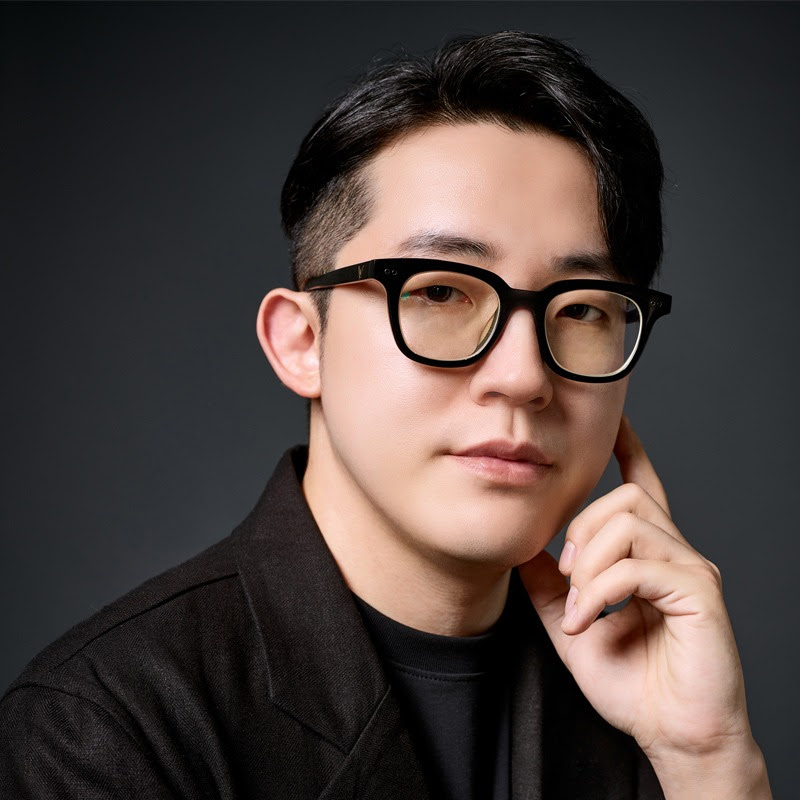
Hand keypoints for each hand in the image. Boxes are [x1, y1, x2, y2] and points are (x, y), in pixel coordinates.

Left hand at [519, 415, 770, 798]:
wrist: (673, 735)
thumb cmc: (632, 683)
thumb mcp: (571, 625)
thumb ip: (549, 585)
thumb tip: (523, 547)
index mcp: (649, 555)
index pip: (642, 487)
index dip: (629, 450)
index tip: (613, 421)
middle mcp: (675, 552)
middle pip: (623, 497)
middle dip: (580, 532)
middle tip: (569, 582)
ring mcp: (691, 568)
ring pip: (628, 521)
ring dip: (588, 565)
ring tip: (578, 608)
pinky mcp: (699, 592)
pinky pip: (637, 564)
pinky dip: (599, 591)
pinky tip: (587, 620)